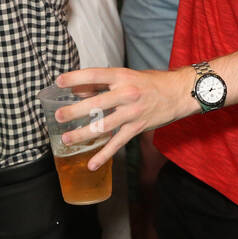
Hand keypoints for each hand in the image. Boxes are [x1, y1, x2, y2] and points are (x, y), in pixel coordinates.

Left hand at [53, 66, 196, 170]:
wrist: (179, 92)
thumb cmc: (151, 82)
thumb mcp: (127, 75)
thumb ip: (103, 83)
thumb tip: (78, 90)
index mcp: (122, 76)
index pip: (94, 75)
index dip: (75, 78)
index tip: (59, 82)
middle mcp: (126, 94)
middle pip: (96, 103)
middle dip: (75, 111)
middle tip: (58, 116)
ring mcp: (132, 112)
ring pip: (104, 125)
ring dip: (83, 134)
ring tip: (66, 139)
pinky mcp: (137, 128)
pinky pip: (118, 143)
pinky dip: (104, 155)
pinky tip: (91, 164)